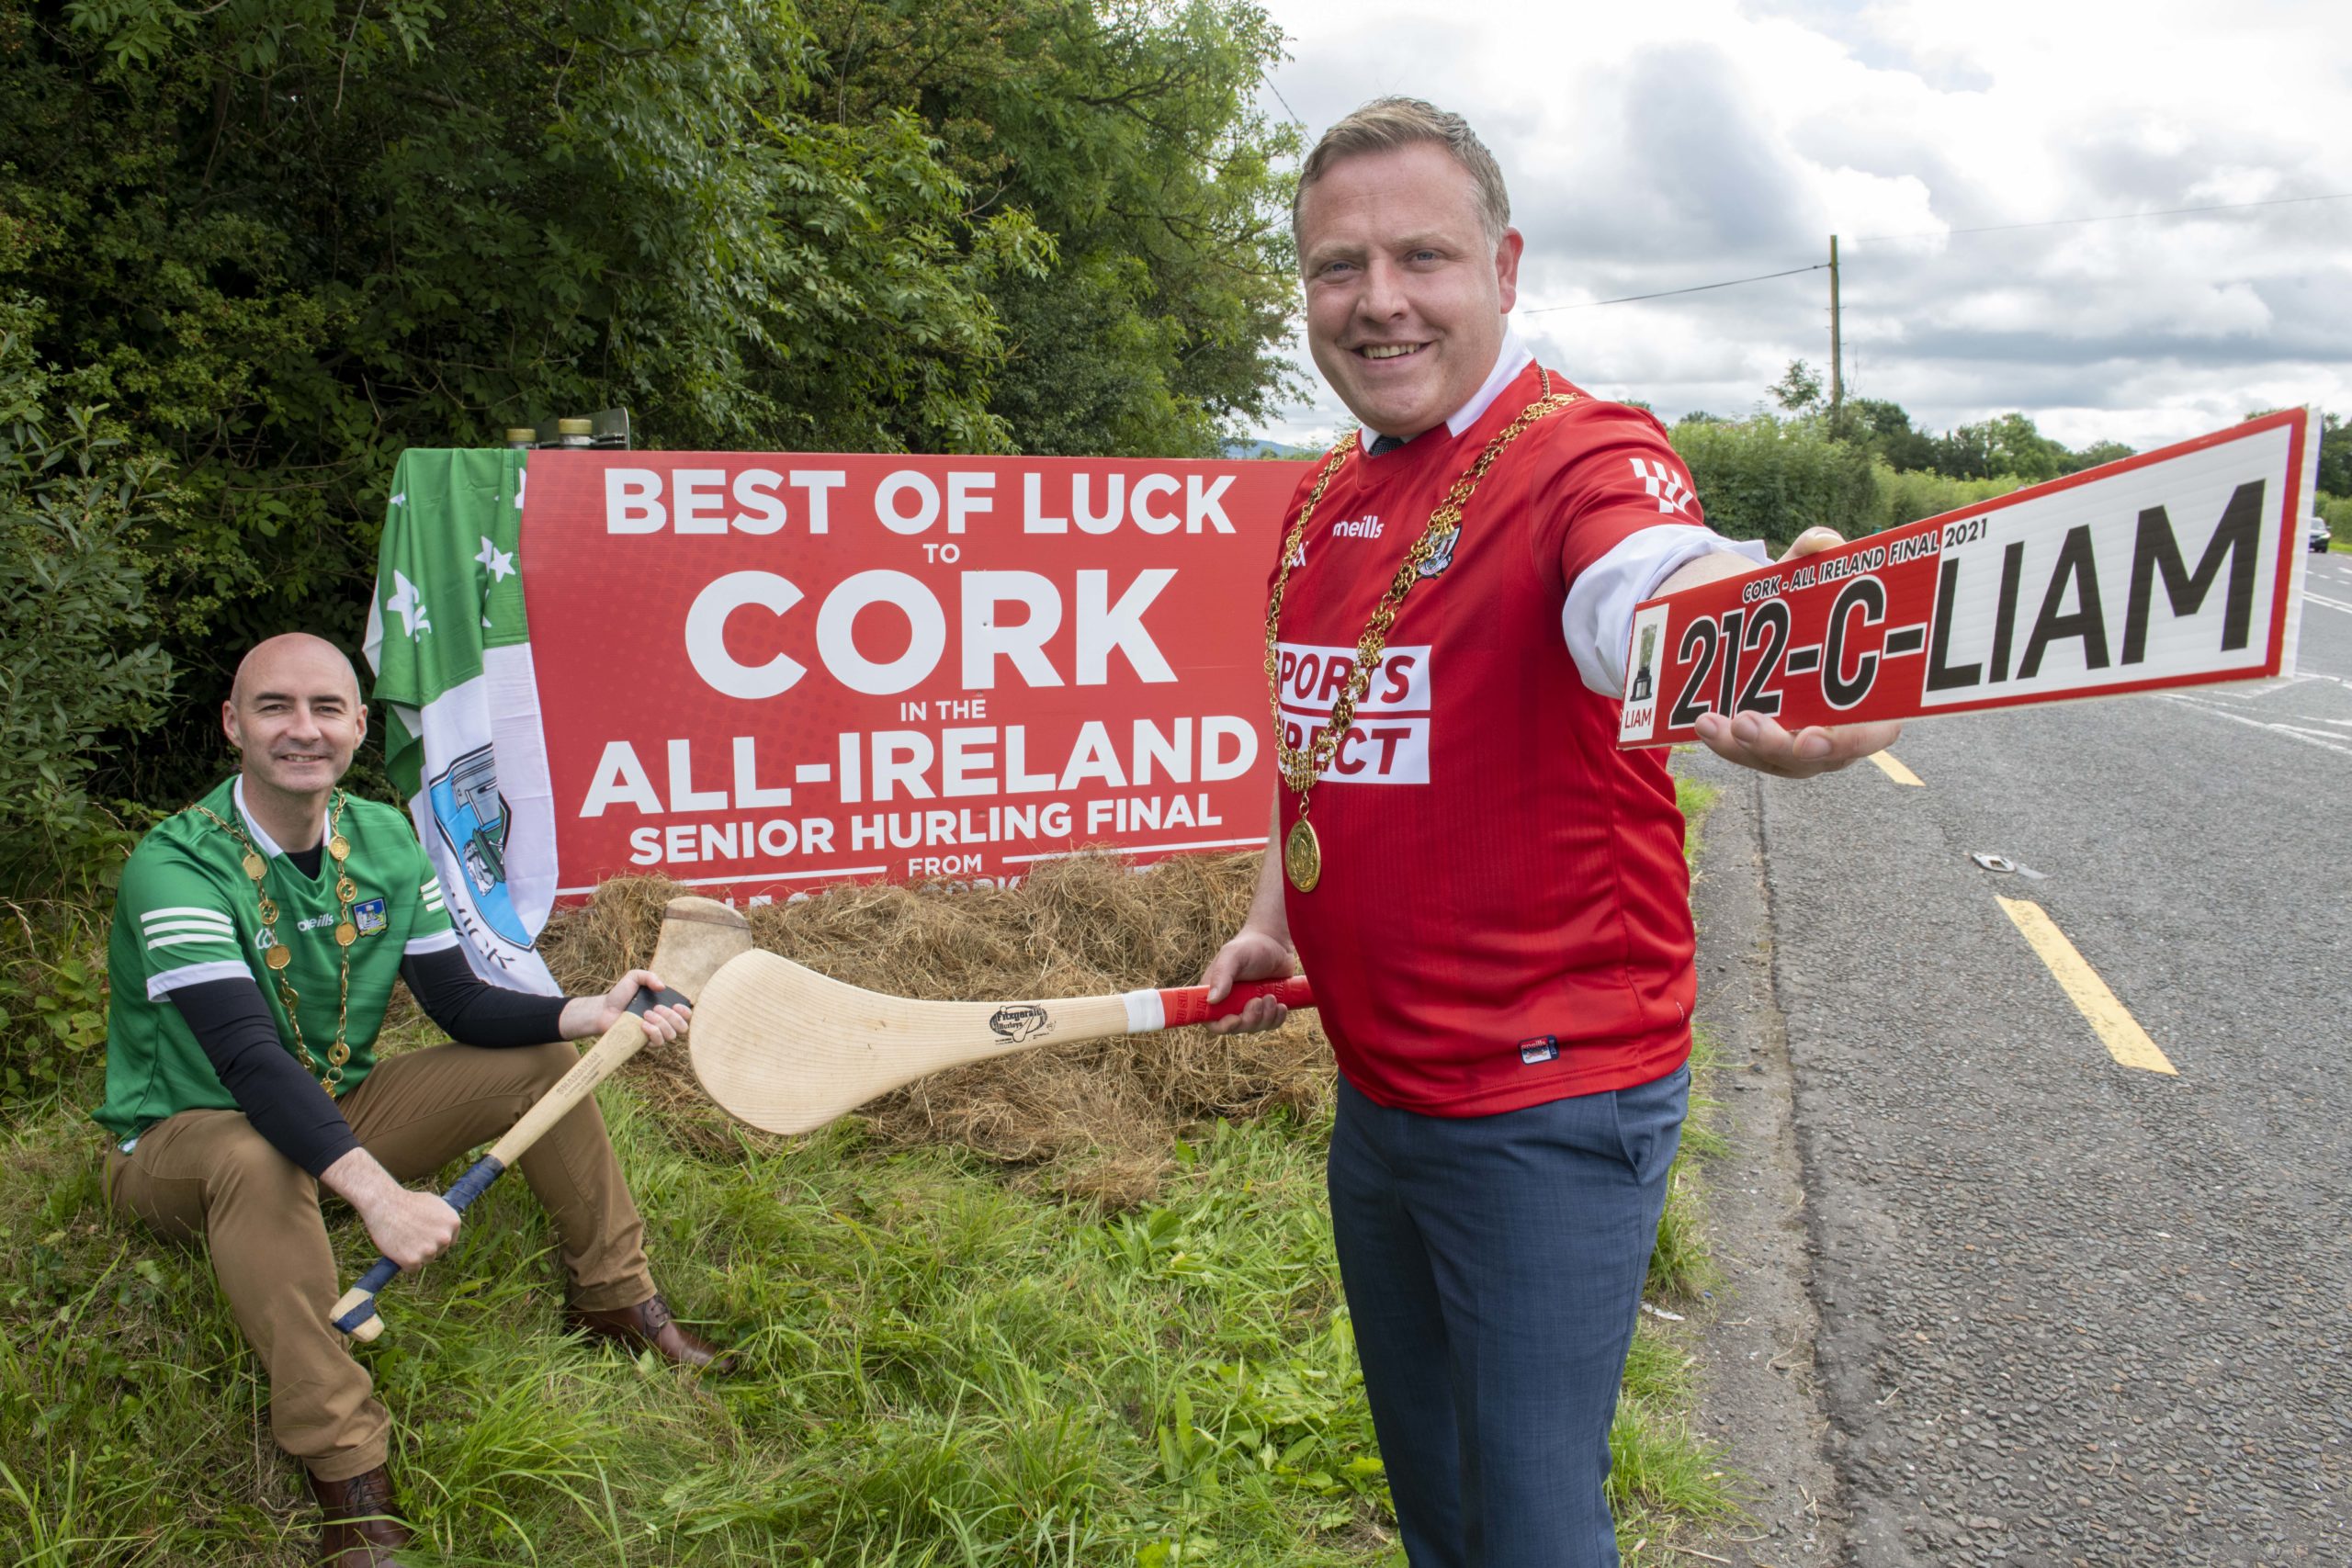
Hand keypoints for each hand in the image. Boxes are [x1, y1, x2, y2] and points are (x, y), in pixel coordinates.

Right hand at [362, 1185, 462, 1271]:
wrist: (384, 1205)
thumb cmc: (407, 1202)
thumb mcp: (435, 1203)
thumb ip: (444, 1219)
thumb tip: (448, 1230)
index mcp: (453, 1223)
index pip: (450, 1241)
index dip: (435, 1239)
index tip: (425, 1235)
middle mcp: (445, 1237)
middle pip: (438, 1251)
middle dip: (426, 1247)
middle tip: (411, 1236)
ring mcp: (429, 1250)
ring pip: (426, 1260)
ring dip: (416, 1255)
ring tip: (403, 1239)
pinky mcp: (413, 1260)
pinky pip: (412, 1269)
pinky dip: (405, 1263)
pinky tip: (398, 1249)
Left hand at [571, 968, 691, 1042]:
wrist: (604, 1010)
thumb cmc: (619, 995)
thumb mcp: (634, 977)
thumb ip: (649, 976)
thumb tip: (662, 987)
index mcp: (665, 1008)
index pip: (686, 1015)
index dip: (685, 1011)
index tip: (675, 1005)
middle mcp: (663, 1022)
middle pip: (683, 1027)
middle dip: (672, 1016)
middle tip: (656, 1008)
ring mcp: (655, 1034)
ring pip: (672, 1035)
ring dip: (661, 1023)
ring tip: (646, 1014)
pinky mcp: (645, 1043)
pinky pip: (659, 1043)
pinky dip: (654, 1033)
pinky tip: (643, 1025)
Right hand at [1201, 930, 1296, 1035]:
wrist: (1276, 943)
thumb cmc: (1250, 946)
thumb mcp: (1233, 956)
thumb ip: (1222, 975)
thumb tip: (1212, 1000)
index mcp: (1214, 992)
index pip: (1210, 1020)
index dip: (1222, 1026)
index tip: (1235, 1019)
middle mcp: (1229, 1002)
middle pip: (1235, 1028)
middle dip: (1249, 1019)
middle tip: (1258, 1000)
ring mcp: (1248, 1007)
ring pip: (1254, 1027)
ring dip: (1265, 1017)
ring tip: (1271, 997)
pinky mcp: (1266, 1008)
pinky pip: (1270, 1025)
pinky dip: (1277, 1019)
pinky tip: (1281, 1005)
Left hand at [1693, 525, 1903, 776]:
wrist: (1768, 627)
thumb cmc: (1805, 608)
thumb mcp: (1806, 579)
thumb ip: (1815, 557)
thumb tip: (1821, 542)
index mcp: (1871, 700)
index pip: (1875, 732)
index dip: (1851, 740)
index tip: (1813, 735)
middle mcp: (1838, 732)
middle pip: (1816, 757)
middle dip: (1780, 745)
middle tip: (1750, 723)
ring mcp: (1800, 747)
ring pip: (1775, 760)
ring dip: (1743, 746)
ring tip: (1714, 721)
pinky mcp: (1765, 749)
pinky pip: (1746, 755)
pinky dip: (1723, 742)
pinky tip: (1701, 722)